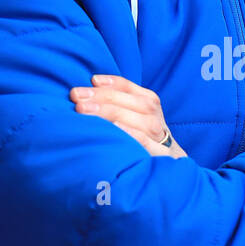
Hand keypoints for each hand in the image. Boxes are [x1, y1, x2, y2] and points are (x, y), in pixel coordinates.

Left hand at [69, 74, 186, 158]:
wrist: (167, 165)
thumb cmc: (139, 138)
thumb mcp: (131, 117)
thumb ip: (114, 104)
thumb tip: (83, 94)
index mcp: (148, 102)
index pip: (128, 86)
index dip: (110, 82)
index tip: (91, 80)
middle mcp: (154, 115)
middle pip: (131, 101)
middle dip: (102, 96)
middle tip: (77, 96)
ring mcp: (158, 135)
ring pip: (138, 118)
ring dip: (110, 112)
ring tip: (85, 110)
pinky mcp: (160, 154)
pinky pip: (143, 140)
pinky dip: (129, 132)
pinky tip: (112, 127)